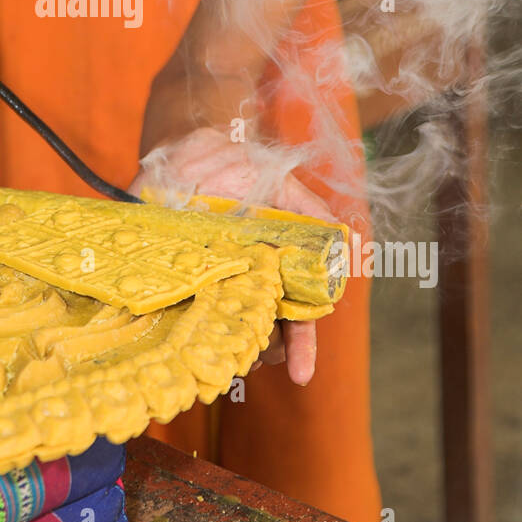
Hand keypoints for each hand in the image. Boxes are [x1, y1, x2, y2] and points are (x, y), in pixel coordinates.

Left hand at [131, 127, 332, 385]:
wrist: (184, 146)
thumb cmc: (235, 167)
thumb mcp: (279, 186)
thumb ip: (312, 214)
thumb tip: (350, 244)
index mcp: (272, 266)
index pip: (296, 314)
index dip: (301, 345)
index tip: (301, 374)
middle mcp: (241, 278)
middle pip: (260, 328)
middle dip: (264, 352)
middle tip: (258, 360)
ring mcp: (206, 278)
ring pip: (222, 324)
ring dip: (229, 343)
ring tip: (228, 348)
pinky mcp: (172, 272)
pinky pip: (178, 306)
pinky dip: (184, 323)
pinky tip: (186, 333)